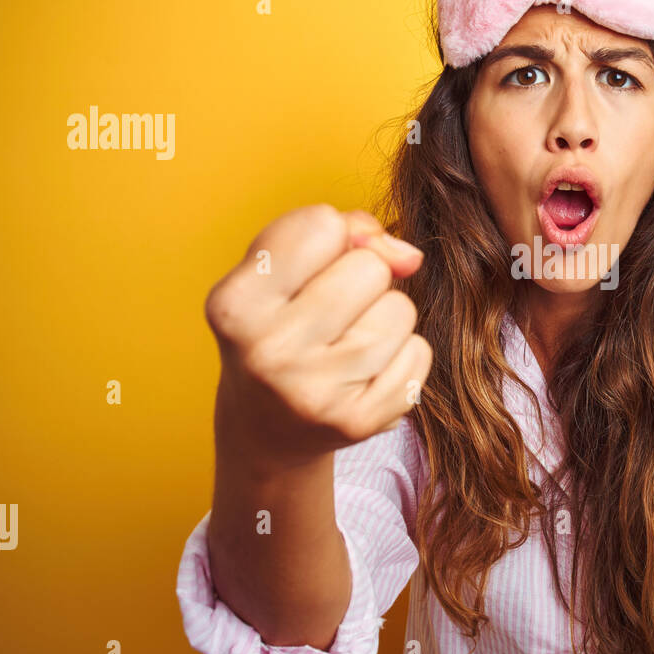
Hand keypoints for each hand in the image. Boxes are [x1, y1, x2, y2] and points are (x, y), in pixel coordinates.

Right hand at [204, 204, 432, 472]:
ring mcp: (314, 392)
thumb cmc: (279, 325)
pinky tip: (366, 374)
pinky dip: (403, 356)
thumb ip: (342, 233)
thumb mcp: (280, 269)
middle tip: (330, 314)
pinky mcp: (358, 422)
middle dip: (363, 279)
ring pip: (400, 310)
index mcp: (235, 303)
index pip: (323, 225)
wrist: (264, 428)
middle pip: (371, 267)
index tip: (309, 269)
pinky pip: (419, 353)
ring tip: (346, 344)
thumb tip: (411, 257)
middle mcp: (269, 351)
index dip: (332, 237)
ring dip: (385, 318)